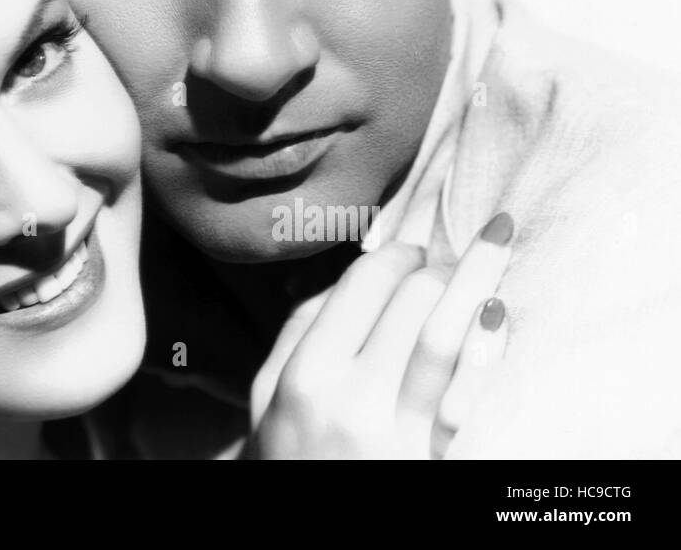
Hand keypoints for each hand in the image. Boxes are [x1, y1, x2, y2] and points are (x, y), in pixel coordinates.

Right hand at [250, 214, 512, 458]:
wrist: (304, 533)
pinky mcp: (434, 460)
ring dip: (478, 284)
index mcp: (307, 373)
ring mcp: (398, 434)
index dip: (397, 253)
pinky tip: (497, 317)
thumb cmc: (283, 454)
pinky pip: (468, 394)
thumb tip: (351, 276)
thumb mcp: (266, 391)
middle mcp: (353, 399)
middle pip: (412, 303)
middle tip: (450, 253)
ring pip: (447, 339)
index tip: (411, 246)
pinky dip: (486, 348)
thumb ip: (300, 329)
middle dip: (440, 264)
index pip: (364, 286)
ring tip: (498, 245)